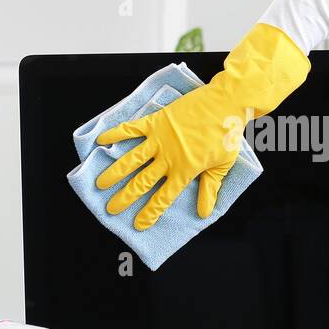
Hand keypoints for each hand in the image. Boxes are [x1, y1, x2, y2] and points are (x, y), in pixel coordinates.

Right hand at [96, 23, 308, 230]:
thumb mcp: (222, 165)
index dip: (150, 213)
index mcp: (185, 171)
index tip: (139, 224)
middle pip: (142, 183)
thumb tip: (204, 213)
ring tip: (100, 183)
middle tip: (111, 208)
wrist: (225, 103)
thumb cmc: (227, 134)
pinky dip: (115, 134)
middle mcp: (168, 158)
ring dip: (114, 173)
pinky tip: (101, 141)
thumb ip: (210, 188)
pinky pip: (131, 129)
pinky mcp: (156, 121)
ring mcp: (160, 139)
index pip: (163, 198)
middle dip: (125, 197)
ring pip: (131, 160)